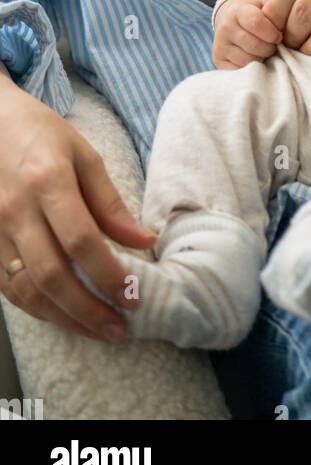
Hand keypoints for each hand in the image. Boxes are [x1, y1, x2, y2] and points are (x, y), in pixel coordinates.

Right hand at [0, 80, 158, 342]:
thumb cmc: (40, 134)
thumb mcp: (84, 154)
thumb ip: (111, 202)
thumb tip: (143, 241)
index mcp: (47, 180)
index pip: (81, 240)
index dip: (108, 274)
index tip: (133, 295)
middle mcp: (15, 209)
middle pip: (51, 274)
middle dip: (88, 310)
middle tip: (118, 328)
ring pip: (26, 289)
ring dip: (63, 317)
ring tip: (97, 330)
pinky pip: (7, 287)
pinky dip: (36, 308)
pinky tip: (62, 315)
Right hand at [212, 0, 282, 69]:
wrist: (232, 21)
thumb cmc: (259, 15)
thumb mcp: (268, 7)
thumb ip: (279, 13)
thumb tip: (294, 27)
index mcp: (237, 10)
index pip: (256, 22)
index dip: (272, 33)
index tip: (279, 37)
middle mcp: (224, 27)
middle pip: (254, 45)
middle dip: (269, 48)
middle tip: (274, 46)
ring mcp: (220, 45)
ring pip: (247, 60)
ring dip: (262, 59)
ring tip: (265, 53)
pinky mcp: (219, 62)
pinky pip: (240, 71)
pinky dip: (252, 69)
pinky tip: (257, 61)